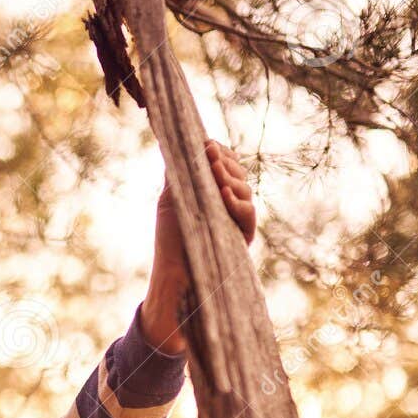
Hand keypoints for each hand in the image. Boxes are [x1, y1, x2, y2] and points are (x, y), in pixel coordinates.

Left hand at [142, 140, 256, 353]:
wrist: (173, 274)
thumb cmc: (170, 239)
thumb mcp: (170, 200)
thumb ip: (178, 175)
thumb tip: (174, 146)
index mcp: (214, 193)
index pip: (225, 166)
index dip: (218, 153)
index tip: (205, 143)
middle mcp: (230, 205)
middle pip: (238, 175)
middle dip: (224, 161)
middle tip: (209, 152)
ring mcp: (238, 221)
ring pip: (245, 191)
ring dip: (230, 178)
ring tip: (214, 170)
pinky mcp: (243, 238)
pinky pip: (247, 216)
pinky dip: (237, 203)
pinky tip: (225, 194)